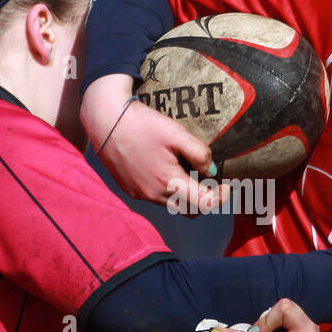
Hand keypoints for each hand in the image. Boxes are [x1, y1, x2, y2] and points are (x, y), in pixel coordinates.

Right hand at [80, 73, 226, 213]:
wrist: (106, 120)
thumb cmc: (141, 124)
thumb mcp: (176, 133)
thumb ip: (199, 153)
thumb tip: (211, 171)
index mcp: (168, 182)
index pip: (204, 205)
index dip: (220, 197)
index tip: (225, 185)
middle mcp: (153, 195)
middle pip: (189, 211)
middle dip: (205, 200)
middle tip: (210, 182)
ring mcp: (140, 194)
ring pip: (172, 205)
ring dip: (185, 195)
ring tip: (188, 172)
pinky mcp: (130, 190)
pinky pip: (156, 198)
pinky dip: (167, 190)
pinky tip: (166, 169)